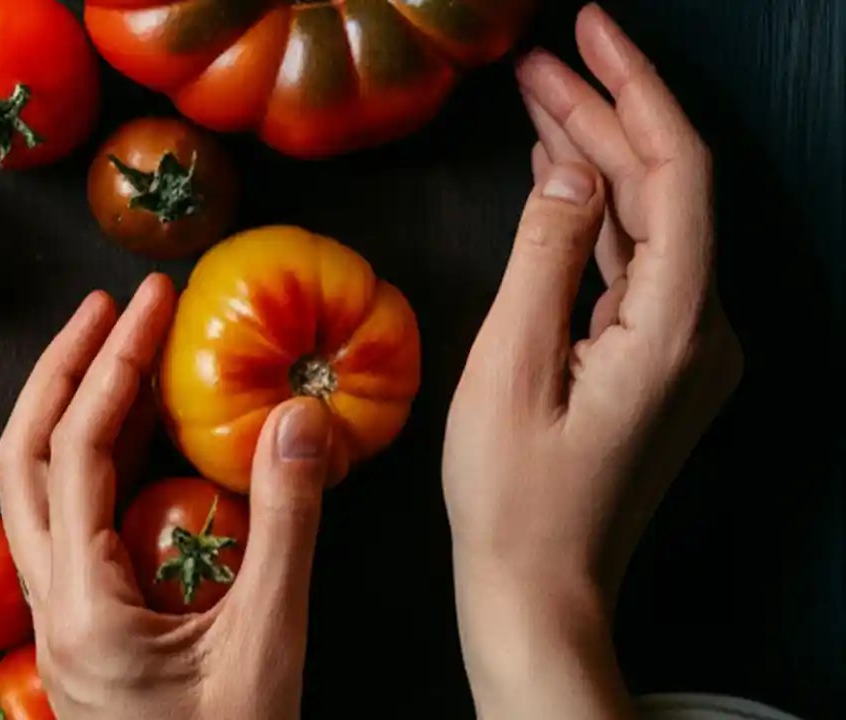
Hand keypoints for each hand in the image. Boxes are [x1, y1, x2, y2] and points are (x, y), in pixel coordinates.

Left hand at [0, 274, 332, 719]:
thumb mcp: (269, 649)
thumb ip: (285, 529)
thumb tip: (300, 417)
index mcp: (80, 610)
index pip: (76, 454)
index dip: (111, 365)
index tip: (151, 300)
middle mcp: (47, 608)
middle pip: (22, 459)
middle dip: (63, 370)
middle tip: (114, 306)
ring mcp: (57, 621)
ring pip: (32, 492)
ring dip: (67, 411)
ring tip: (119, 349)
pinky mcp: (81, 629)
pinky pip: (67, 525)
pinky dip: (94, 464)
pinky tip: (137, 442)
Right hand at [443, 5, 742, 718]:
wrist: (539, 588)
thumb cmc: (515, 497)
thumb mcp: (510, 365)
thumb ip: (545, 256)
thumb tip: (569, 172)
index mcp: (675, 327)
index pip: (675, 174)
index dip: (634, 91)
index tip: (589, 33)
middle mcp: (700, 330)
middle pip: (662, 191)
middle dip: (603, 116)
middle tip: (538, 61)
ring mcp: (682, 348)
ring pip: (647, 224)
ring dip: (596, 160)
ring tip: (539, 100)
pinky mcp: (655, 363)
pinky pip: (631, 266)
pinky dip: (595, 216)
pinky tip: (559, 180)